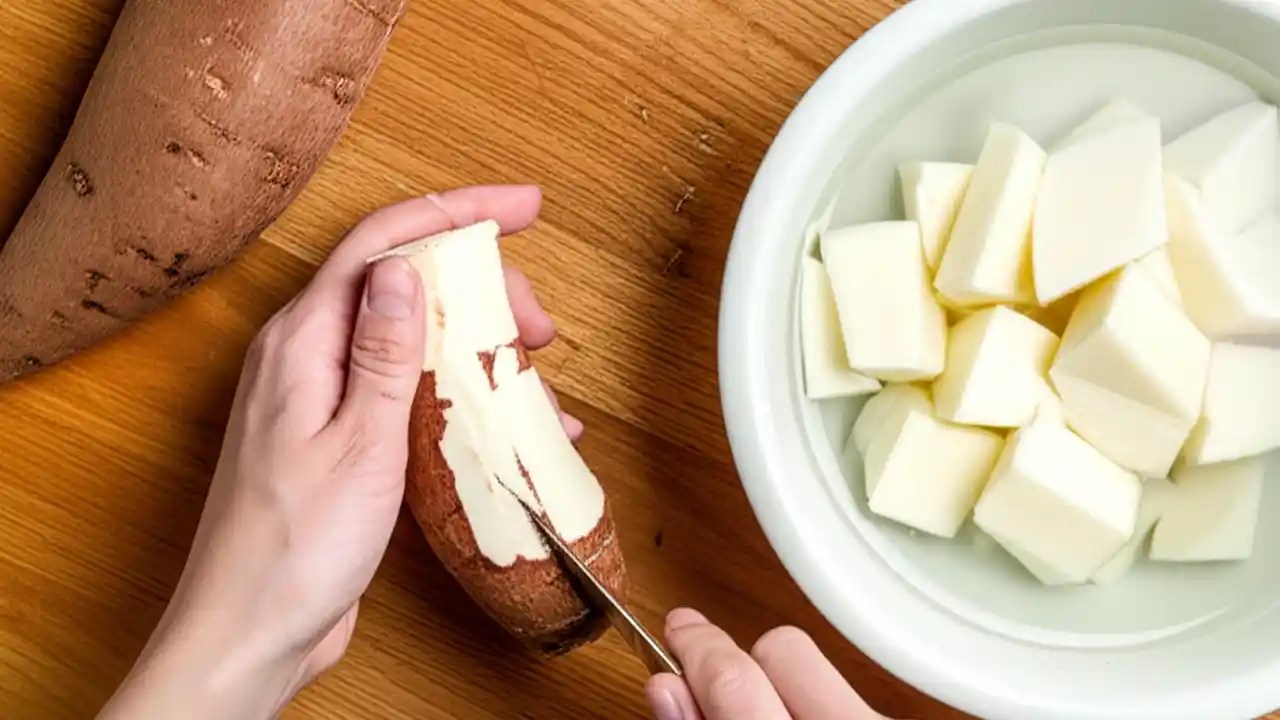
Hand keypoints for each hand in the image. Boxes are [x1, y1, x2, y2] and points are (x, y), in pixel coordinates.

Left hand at [100, 185, 577, 718]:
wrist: (253, 633)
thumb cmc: (293, 551)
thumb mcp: (358, 446)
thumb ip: (382, 353)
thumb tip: (405, 267)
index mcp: (303, 342)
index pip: (383, 244)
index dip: (456, 212)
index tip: (522, 206)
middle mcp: (308, 356)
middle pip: (404, 284)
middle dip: (482, 287)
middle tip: (541, 324)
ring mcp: (324, 396)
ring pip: (413, 338)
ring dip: (478, 344)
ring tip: (535, 376)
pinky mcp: (342, 437)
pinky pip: (408, 390)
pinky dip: (461, 393)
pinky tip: (509, 424)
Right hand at [645, 609, 889, 719]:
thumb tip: (669, 687)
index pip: (735, 679)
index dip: (697, 649)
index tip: (678, 632)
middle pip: (787, 648)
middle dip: (742, 661)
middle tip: (705, 674)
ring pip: (822, 672)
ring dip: (784, 691)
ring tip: (765, 716)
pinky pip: (851, 698)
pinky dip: (819, 709)